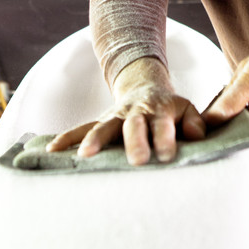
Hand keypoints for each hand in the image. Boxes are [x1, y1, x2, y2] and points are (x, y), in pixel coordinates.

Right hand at [47, 57, 205, 165]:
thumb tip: (197, 135)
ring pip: (104, 127)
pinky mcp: (100, 122)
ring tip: (84, 156)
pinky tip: (51, 150)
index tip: (167, 155)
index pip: (163, 125)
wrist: (145, 87)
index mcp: (160, 111)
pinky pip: (81, 129)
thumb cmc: (169, 109)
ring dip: (94, 140)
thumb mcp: (187, 110)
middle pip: (133, 126)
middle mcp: (135, 113)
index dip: (166, 138)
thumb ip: (195, 123)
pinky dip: (66, 139)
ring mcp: (115, 117)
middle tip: (136, 160)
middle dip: (134, 142)